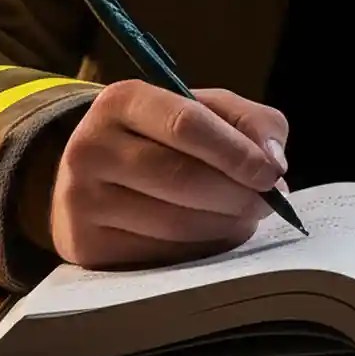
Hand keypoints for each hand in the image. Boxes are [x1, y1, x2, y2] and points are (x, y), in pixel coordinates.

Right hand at [51, 81, 288, 267]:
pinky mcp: (87, 245)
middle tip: (267, 203)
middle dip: (238, 195)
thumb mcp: (210, 112)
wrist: (101, 176)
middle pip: (182, 178)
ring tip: (244, 217)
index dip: (237, 153)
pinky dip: (201, 249)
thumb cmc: (168, 139)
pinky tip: (212, 235)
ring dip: (226, 224)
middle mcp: (91, 147)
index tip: (271, 174)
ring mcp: (81, 200)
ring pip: (175, 223)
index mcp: (123, 101)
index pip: (187, 125)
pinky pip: (162, 254)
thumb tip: (273, 162)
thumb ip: (252, 123)